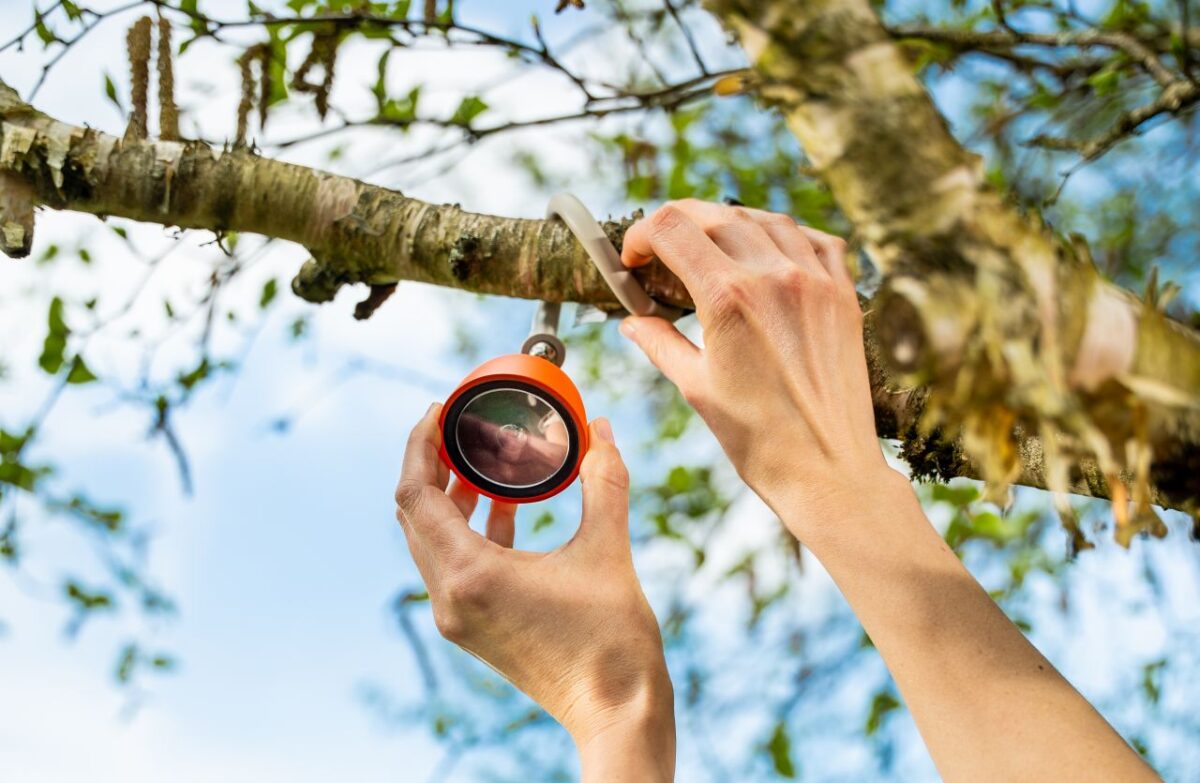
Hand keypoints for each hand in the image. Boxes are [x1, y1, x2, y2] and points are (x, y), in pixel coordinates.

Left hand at [395, 406, 674, 780]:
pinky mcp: (474, 627)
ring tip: (478, 461)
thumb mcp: (607, 550)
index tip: (438, 411)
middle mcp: (450, 598)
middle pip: (414, 517)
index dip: (421, 446)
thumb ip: (603, 481)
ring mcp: (458, 617)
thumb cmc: (612, 638)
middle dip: (431, 467)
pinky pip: (453, 565)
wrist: (616, 709)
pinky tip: (502, 507)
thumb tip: (603, 429)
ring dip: (449, 499)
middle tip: (456, 428)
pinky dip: (468, 530)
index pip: (416, 496)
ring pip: (431, 542)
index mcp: (470, 575)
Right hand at [619, 199, 890, 533]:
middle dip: (678, 223)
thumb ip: (660, 343)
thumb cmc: (759, 439)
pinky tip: (771, 256)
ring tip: (712, 249)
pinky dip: (787, 236)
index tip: (634, 258)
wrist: (828, 472)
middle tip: (662, 250)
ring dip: (730, 224)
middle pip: (715, 215)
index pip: (673, 228)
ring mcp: (816, 281)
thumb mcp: (696, 387)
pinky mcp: (844, 296)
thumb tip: (631, 322)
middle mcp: (775, 277)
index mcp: (729, 298)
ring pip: (766, 219)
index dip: (642, 234)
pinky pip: (818, 240)